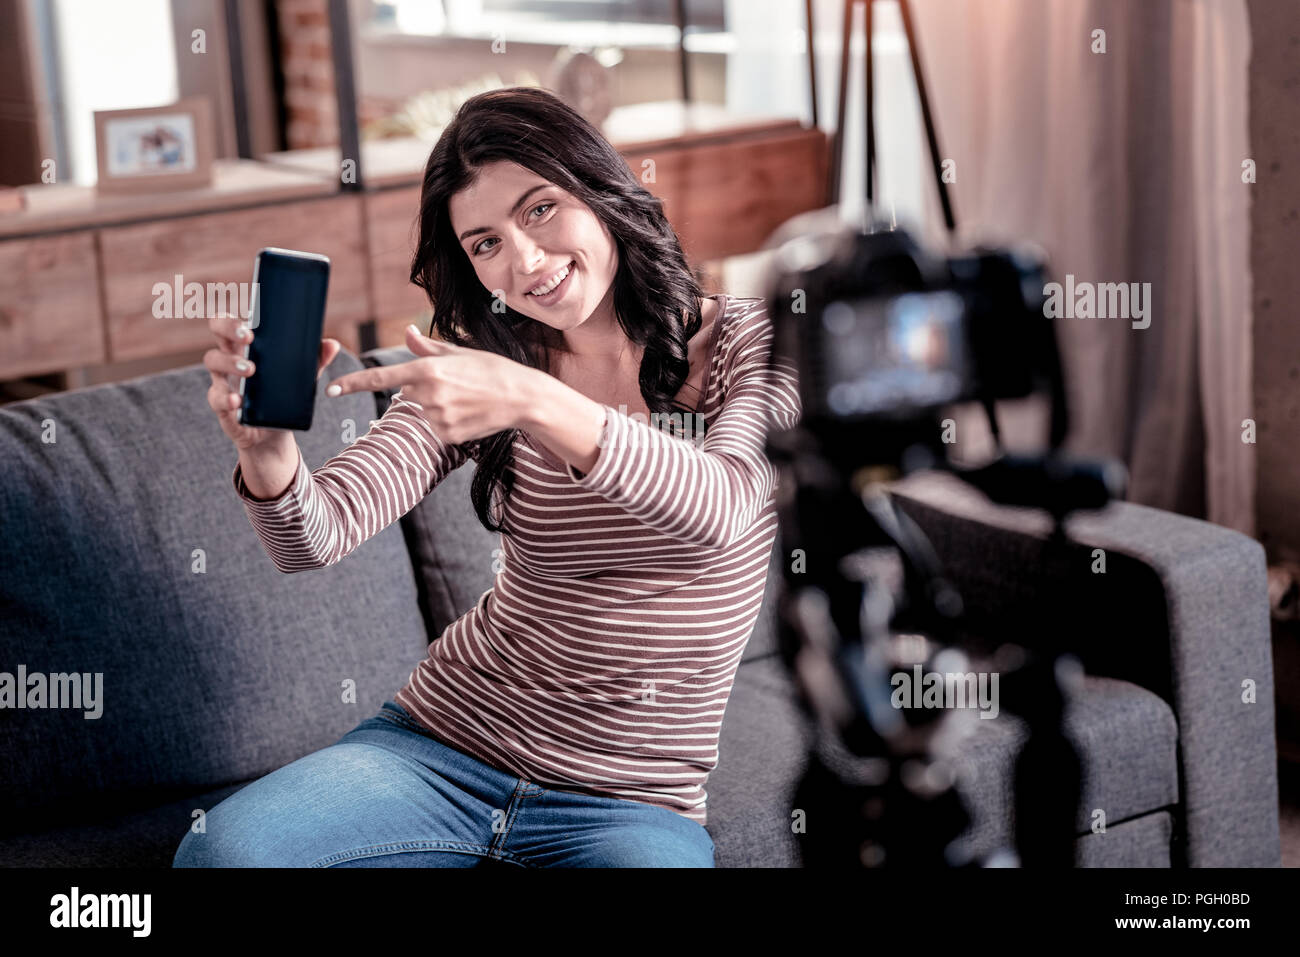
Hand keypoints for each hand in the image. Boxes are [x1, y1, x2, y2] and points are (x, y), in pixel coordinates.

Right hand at [205, 313, 341, 450]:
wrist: (273, 433)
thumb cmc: (281, 395)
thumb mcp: (299, 378)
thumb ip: (314, 361)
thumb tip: (332, 344)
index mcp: (243, 348)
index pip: (228, 324)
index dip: (232, 320)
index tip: (251, 325)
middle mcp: (228, 360)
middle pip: (217, 334)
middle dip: (227, 330)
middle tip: (248, 338)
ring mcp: (223, 382)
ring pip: (213, 362)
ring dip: (230, 363)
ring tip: (251, 370)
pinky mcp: (222, 406)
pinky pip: (217, 399)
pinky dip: (226, 399)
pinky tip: (237, 402)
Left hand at [325, 325, 533, 445]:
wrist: (523, 397)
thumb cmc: (493, 369)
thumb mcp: (460, 352)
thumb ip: (427, 349)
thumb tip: (406, 336)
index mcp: (428, 370)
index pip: (382, 379)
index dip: (354, 384)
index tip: (331, 390)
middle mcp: (429, 394)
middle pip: (409, 394)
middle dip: (426, 388)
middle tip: (458, 384)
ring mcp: (438, 417)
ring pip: (424, 411)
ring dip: (439, 406)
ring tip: (468, 399)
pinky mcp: (448, 435)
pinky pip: (437, 428)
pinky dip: (449, 422)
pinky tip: (470, 413)